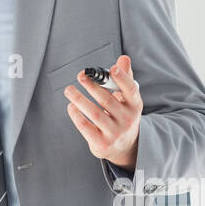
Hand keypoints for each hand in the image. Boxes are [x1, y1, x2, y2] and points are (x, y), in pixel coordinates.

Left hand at [64, 54, 141, 170]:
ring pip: (95, 113)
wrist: (124, 147)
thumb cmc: (122, 116)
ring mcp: (115, 133)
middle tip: (81, 76)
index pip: (131, 90)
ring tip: (69, 90)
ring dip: (79, 99)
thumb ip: (124, 78)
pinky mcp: (102, 143)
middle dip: (93, 86)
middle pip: (108, 100)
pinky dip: (76, 115)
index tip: (111, 68)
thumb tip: (124, 58)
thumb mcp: (128, 100)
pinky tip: (71, 106)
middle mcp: (127, 120)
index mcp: (135, 106)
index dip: (122, 79)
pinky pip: (86, 127)